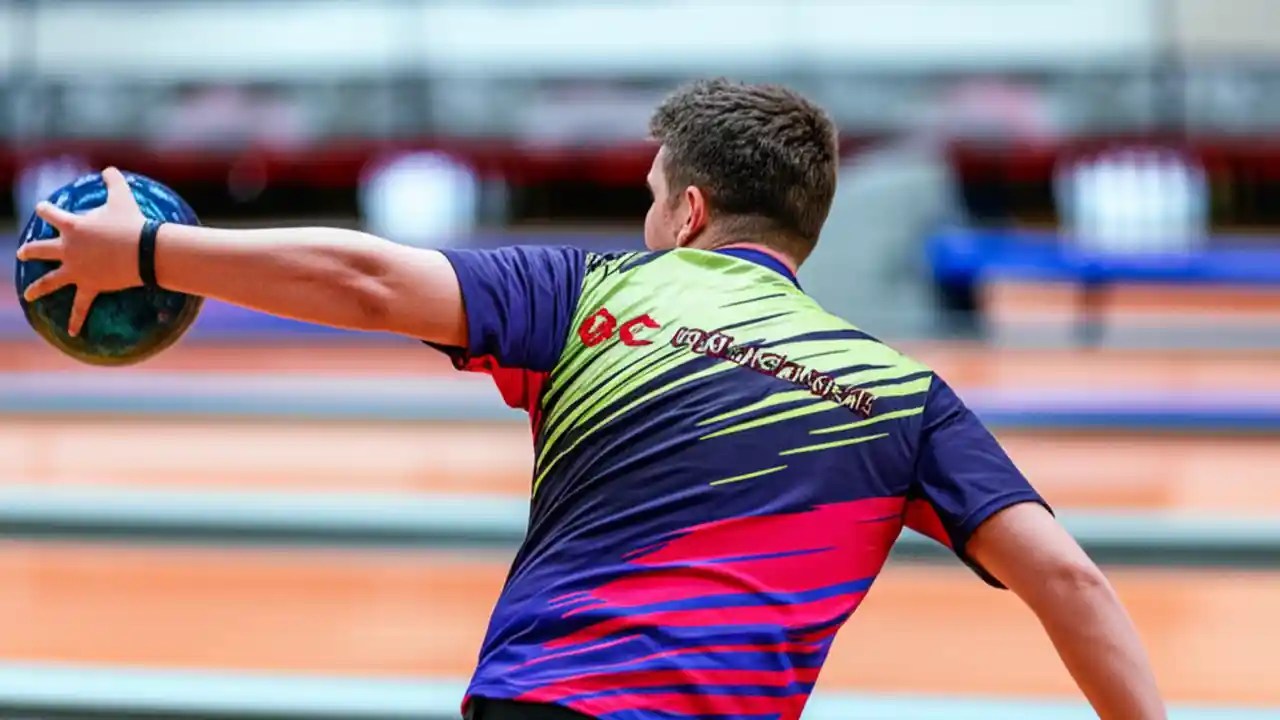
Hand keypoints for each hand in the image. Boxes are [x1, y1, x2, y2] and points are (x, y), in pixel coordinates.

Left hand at [16, 167, 147, 335]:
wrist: (143, 249)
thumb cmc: (132, 222)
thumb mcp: (122, 197)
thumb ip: (114, 181)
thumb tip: (109, 169)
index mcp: (72, 226)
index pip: (50, 214)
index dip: (44, 210)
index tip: (41, 209)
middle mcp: (67, 248)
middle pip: (40, 249)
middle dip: (29, 251)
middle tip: (23, 253)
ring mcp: (76, 269)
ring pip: (49, 280)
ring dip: (38, 288)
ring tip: (28, 294)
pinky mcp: (89, 285)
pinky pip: (80, 305)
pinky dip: (76, 319)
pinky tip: (71, 332)